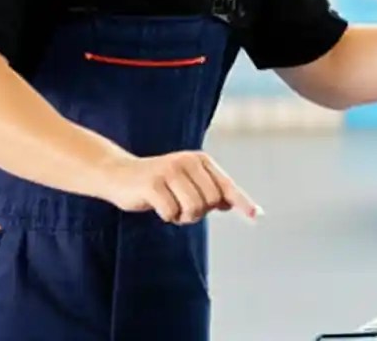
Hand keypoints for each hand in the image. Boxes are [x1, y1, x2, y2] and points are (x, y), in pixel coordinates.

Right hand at [99, 151, 262, 224]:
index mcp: (201, 161)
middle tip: (180, 205)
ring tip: (170, 206)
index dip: (242, 202)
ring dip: (182, 216)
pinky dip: (166, 216)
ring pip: (193, 209)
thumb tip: (230, 204)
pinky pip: (172, 213)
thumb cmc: (158, 182)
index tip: (257, 215)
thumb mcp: (186, 183)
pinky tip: (156, 205)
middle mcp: (188, 162)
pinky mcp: (153, 184)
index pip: (226, 186)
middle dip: (198, 213)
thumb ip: (208, 191)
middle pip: (211, 202)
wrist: (119, 174)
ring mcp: (170, 171)